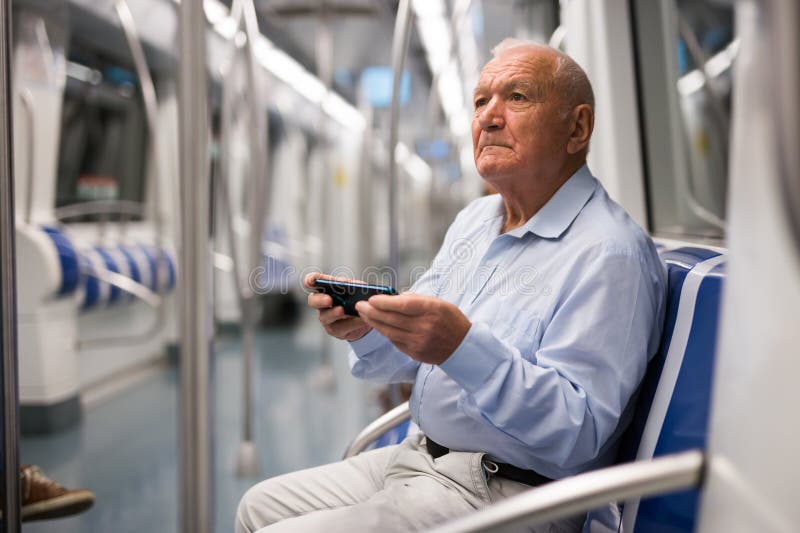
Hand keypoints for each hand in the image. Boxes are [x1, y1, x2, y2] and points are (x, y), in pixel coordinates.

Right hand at [304, 273, 372, 340]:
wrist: (367, 316)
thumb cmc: (358, 298)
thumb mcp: (358, 289)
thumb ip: (355, 286)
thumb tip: (355, 287)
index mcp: (325, 288)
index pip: (312, 282)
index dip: (310, 280)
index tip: (310, 281)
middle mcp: (322, 303)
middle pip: (313, 301)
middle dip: (319, 300)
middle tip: (329, 300)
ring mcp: (326, 318)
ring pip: (325, 317)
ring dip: (333, 313)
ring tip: (342, 310)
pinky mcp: (334, 330)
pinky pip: (340, 328)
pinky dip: (351, 323)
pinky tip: (360, 320)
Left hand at [355, 293, 470, 364]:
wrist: (463, 347)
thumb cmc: (451, 321)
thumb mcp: (440, 303)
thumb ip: (418, 299)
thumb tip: (396, 297)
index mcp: (431, 311)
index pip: (402, 305)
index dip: (384, 302)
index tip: (371, 298)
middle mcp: (424, 327)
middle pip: (391, 319)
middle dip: (372, 311)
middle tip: (360, 305)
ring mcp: (418, 342)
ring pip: (389, 331)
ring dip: (374, 322)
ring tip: (364, 314)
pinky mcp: (414, 353)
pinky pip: (394, 341)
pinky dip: (384, 332)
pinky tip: (378, 325)